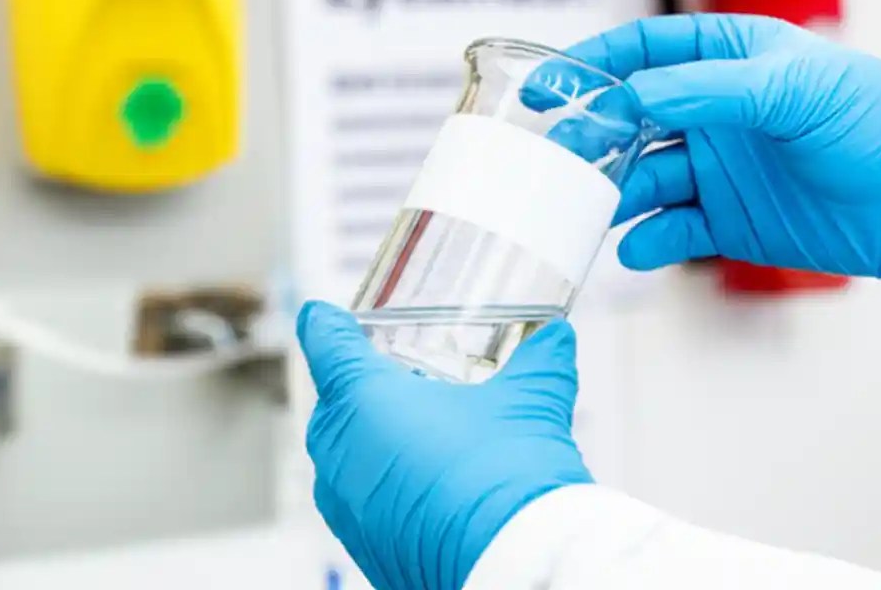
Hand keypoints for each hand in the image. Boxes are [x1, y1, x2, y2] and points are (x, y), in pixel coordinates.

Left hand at [298, 301, 591, 589]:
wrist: (513, 569)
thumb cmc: (507, 479)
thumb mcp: (531, 403)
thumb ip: (541, 360)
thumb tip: (557, 337)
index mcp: (364, 399)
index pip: (325, 343)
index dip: (325, 324)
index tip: (322, 315)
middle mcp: (339, 450)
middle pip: (335, 402)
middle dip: (362, 389)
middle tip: (402, 380)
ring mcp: (344, 506)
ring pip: (345, 455)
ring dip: (373, 441)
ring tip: (423, 437)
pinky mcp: (361, 548)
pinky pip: (359, 502)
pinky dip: (384, 486)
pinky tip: (430, 486)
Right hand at [545, 14, 880, 286]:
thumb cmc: (876, 121)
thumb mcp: (789, 88)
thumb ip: (705, 90)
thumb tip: (630, 97)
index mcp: (732, 59)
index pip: (647, 51)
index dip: (596, 65)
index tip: (552, 84)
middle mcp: (718, 112)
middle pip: (633, 119)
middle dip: (594, 136)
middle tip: (561, 157)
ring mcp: (721, 169)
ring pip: (646, 177)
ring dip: (616, 192)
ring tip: (595, 208)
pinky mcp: (731, 222)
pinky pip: (674, 229)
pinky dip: (650, 240)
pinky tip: (638, 248)